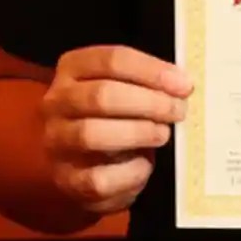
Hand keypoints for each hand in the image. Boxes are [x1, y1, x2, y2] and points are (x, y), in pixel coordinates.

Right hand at [41, 46, 192, 214]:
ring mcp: (56, 141)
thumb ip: (149, 82)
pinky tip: (144, 163)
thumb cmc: (115, 116)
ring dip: (139, 132)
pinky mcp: (66, 179)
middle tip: (178, 111)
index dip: (152, 72)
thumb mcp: (127, 88)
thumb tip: (182, 84)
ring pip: (93, 133)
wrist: (88, 164)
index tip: (184, 85)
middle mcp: (56, 102)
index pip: (111, 60)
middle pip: (102, 95)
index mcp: (72, 68)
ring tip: (163, 133)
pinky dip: (130, 171)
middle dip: (149, 103)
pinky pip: (99, 177)